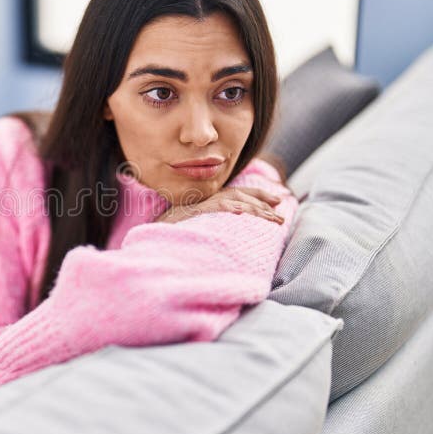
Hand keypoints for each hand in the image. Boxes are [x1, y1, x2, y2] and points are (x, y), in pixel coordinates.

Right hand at [156, 186, 283, 224]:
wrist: (151, 236)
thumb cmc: (170, 236)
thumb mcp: (194, 231)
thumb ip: (211, 229)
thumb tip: (226, 239)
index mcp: (207, 203)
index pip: (235, 194)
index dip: (257, 196)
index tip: (276, 201)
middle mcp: (206, 200)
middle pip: (240, 195)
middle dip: (263, 201)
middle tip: (281, 210)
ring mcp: (203, 204)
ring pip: (237, 200)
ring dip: (259, 209)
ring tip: (276, 221)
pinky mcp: (200, 210)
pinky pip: (225, 206)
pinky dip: (240, 208)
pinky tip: (254, 214)